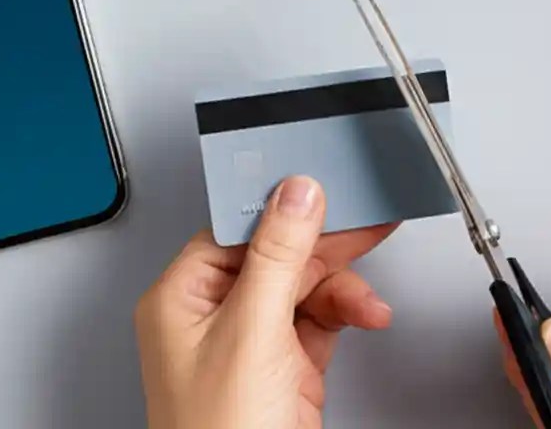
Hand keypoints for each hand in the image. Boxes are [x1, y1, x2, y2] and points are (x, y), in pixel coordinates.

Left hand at [135, 176, 396, 428]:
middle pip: (276, 253)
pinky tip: (366, 315)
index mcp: (181, 297)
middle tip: (369, 220)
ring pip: (305, 285)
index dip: (280, 205)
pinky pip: (321, 319)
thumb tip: (294, 194)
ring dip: (343, 286)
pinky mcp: (285, 365)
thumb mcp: (251, 331)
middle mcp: (212, 315)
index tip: (321, 185)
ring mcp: (250, 341)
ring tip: (368, 299)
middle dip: (325, 245)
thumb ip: (277, 256)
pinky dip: (347, 313)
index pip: (234, 227)